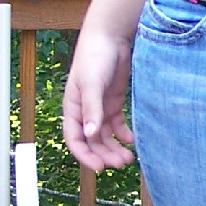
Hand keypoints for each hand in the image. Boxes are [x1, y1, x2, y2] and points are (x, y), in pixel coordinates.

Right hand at [63, 22, 135, 170]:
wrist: (111, 37)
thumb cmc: (95, 57)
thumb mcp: (92, 84)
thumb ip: (92, 109)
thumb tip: (90, 134)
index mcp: (73, 109)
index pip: (75, 139)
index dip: (85, 155)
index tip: (99, 168)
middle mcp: (85, 112)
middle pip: (93, 141)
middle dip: (105, 154)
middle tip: (121, 163)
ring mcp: (101, 108)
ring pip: (106, 136)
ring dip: (115, 148)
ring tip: (128, 158)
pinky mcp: (114, 102)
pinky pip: (118, 125)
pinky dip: (124, 135)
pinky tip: (133, 140)